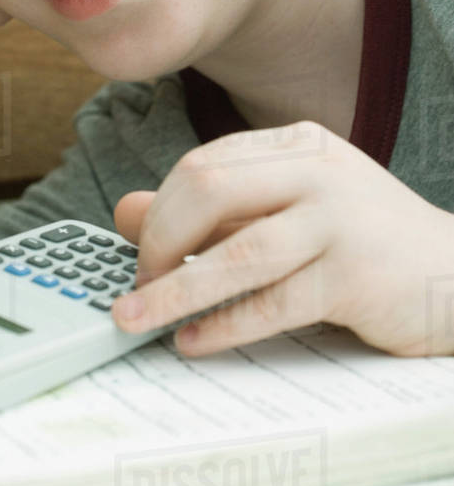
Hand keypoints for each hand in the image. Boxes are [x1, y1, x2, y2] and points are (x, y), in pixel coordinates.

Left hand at [111, 121, 453, 356]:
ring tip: (136, 316)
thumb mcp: (284, 210)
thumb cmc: (360, 241)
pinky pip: (273, 303)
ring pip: (237, 253)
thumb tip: (125, 212)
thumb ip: (212, 211)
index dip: (159, 210)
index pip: (203, 164)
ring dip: (175, 289)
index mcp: (295, 145)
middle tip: (137, 283)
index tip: (137, 250)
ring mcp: (339, 221)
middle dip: (158, 240)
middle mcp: (316, 171)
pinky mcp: (356, 277)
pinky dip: (225, 325)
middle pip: (209, 191)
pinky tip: (194, 340)